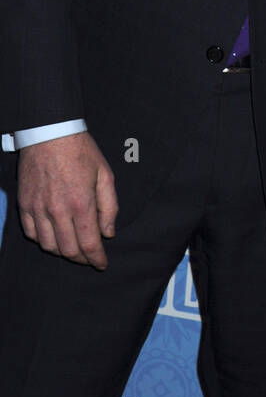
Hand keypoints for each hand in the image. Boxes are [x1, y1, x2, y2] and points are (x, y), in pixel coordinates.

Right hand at [17, 131, 116, 269]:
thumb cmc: (81, 152)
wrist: (50, 133)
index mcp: (81, 203)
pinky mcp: (24, 204)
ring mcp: (38, 208)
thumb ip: (109, 207)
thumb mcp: (105, 175)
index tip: (101, 264)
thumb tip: (108, 233)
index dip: (96, 259)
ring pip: (48, 245)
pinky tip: (53, 237)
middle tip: (89, 258)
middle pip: (68, 249)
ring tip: (72, 249)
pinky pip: (31, 233)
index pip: (89, 243)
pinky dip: (43, 240)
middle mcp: (57, 210)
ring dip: (62, 252)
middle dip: (82, 259)